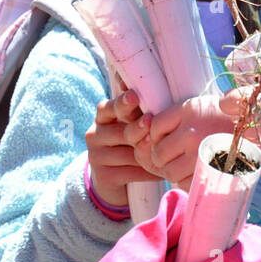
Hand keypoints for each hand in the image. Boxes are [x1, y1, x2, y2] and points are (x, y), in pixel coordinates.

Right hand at [85, 89, 162, 208]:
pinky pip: (131, 173)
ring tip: (165, 152)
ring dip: (148, 154)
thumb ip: (136, 108)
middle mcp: (95, 134)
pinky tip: (160, 172)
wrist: (114, 180)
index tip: (135, 96)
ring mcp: (96, 156)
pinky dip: (147, 172)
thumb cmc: (129, 142)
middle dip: (138, 128)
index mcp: (102, 117)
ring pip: (128, 154)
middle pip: (121, 131)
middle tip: (150, 122)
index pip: (109, 107)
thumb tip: (135, 82)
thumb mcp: (130, 123)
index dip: (123, 102)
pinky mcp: (103, 176)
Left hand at [139, 95, 236, 189]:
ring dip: (173, 173)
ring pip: (169, 172)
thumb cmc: (236, 120)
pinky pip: (185, 183)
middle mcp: (190, 131)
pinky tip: (196, 174)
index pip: (155, 126)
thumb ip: (184, 115)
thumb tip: (153, 130)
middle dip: (162, 159)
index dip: (155, 136)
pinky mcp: (208, 172)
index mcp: (189, 110)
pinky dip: (187, 182)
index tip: (165, 140)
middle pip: (158, 153)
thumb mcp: (210, 105)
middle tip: (173, 159)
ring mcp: (199, 154)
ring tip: (184, 167)